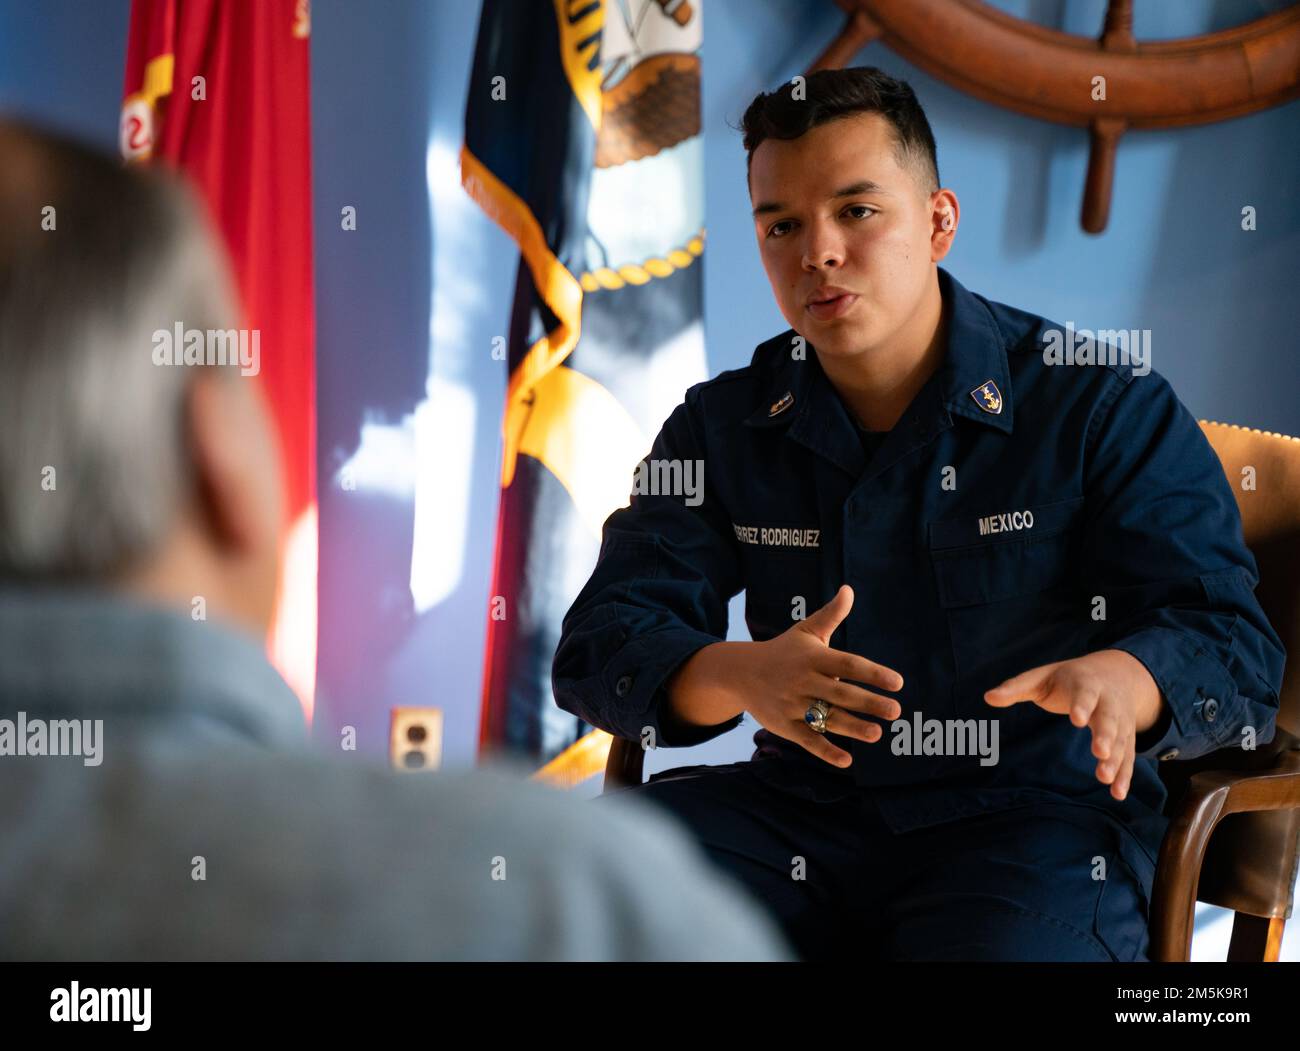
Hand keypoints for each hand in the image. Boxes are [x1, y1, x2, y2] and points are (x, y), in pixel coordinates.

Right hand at [670, 585, 902, 768]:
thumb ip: (830, 615)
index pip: (847, 664)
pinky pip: (807, 740)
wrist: (740, 672)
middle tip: (896, 711)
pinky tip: (847, 760)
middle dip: (869, 703)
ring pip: (826, 718)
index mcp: (813, 657)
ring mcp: (792, 704)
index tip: (897, 682)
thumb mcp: (805, 632)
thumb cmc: (782, 651)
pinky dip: (826, 751)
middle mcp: (803, 681)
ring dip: (853, 727)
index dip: (872, 673)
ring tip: (877, 733)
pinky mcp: (784, 725)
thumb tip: (849, 590)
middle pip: (840, 693)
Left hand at [983, 649, 1164, 800]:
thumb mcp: (1043, 677)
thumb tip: (987, 697)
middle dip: (1105, 735)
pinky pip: (1127, 757)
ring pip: (1120, 741)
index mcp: (1087, 684)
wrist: (1116, 674)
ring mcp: (1121, 722)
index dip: (1082, 707)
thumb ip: (1016, 687)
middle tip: (1099, 752)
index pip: (1085, 695)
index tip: (1077, 720)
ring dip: (1115, 760)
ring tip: (1105, 778)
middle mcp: (1108, 703)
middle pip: (1109, 719)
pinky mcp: (1126, 738)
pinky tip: (1117, 793)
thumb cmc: (1069, 679)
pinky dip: (1124, 775)